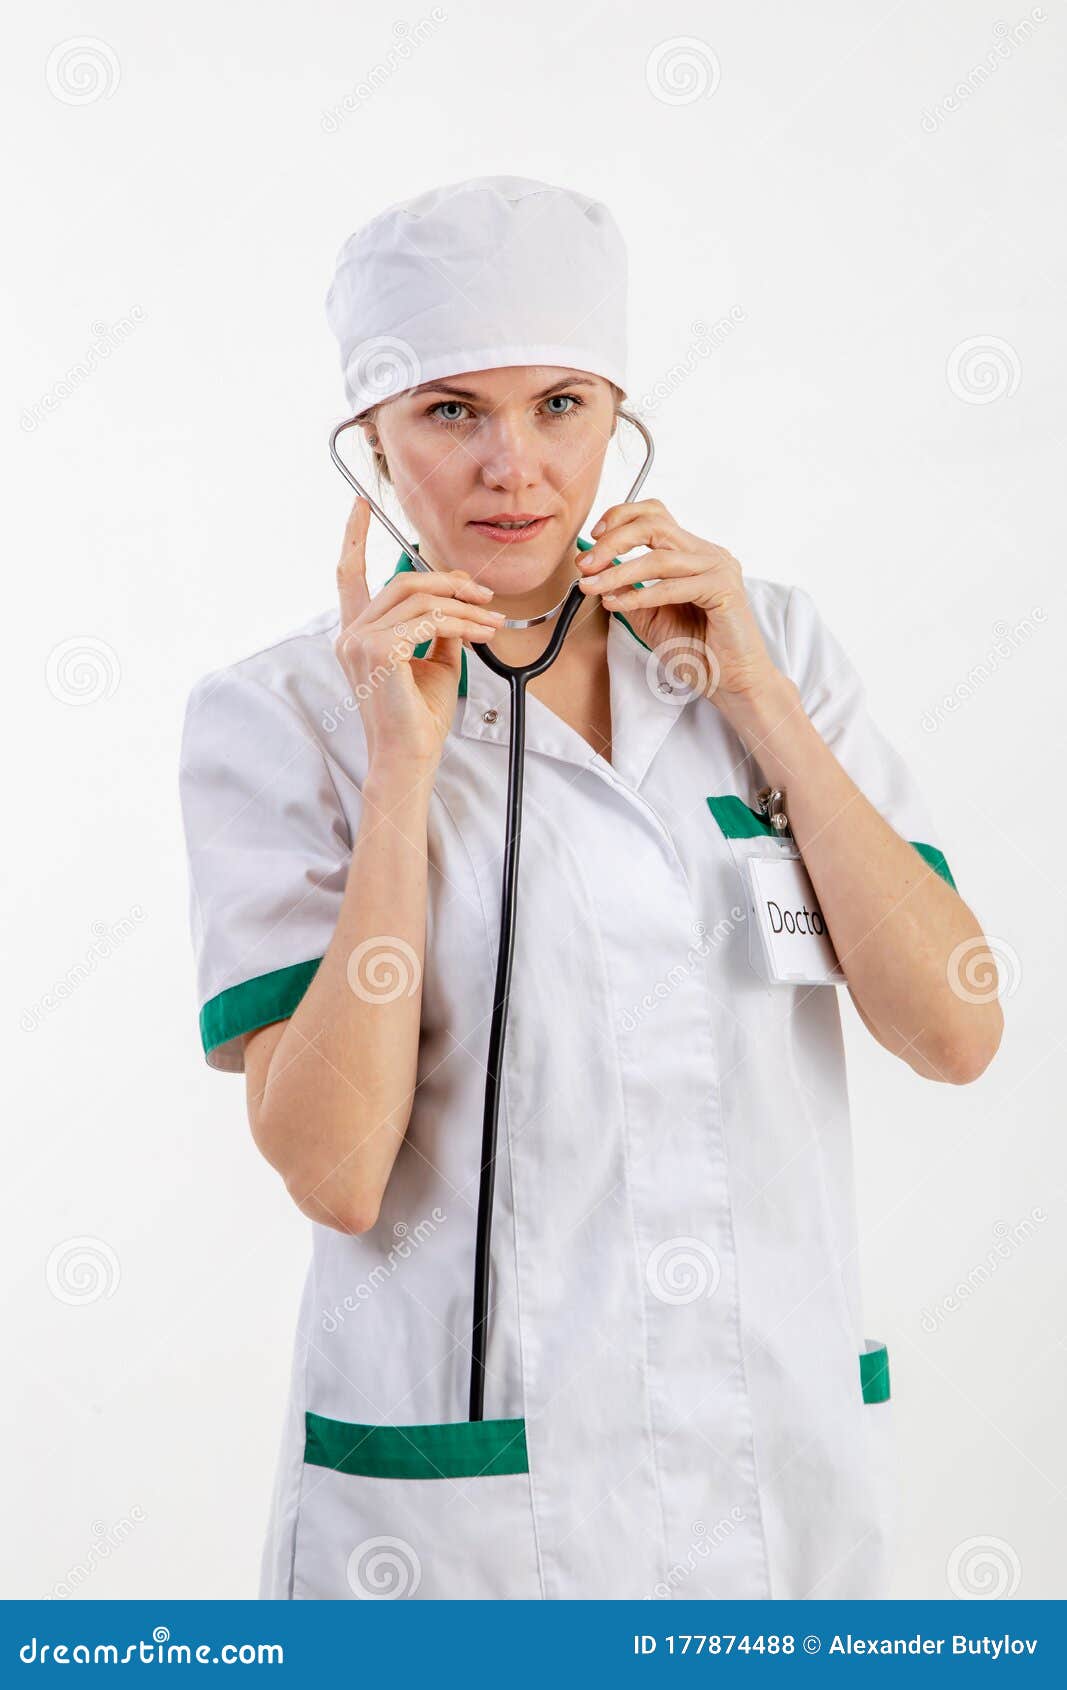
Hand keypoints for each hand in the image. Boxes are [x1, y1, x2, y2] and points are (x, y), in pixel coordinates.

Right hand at [334, 498, 504, 774]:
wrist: (411, 755)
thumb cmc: (418, 716)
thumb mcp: (434, 661)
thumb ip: (439, 628)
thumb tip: (459, 602)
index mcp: (357, 633)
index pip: (349, 574)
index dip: (354, 536)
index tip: (361, 505)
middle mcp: (350, 634)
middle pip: (403, 581)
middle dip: (449, 581)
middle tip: (484, 596)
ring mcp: (360, 642)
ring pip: (420, 599)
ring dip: (464, 607)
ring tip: (492, 622)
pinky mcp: (379, 651)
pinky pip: (429, 621)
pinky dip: (462, 624)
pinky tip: (480, 635)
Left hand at [576, 499, 783, 712]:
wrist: (731, 682)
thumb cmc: (697, 651)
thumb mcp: (650, 616)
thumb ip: (628, 592)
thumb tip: (595, 572)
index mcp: (693, 552)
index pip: (655, 514)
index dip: (620, 518)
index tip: (593, 539)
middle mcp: (707, 553)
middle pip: (654, 524)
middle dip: (612, 541)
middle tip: (585, 564)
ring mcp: (718, 568)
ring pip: (658, 556)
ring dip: (618, 572)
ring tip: (592, 587)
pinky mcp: (723, 589)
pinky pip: (672, 586)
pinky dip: (640, 596)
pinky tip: (618, 605)